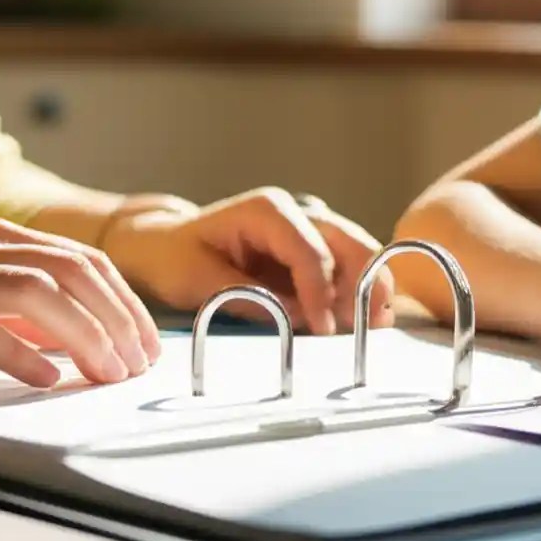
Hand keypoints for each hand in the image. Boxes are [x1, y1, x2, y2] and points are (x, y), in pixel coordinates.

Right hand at [0, 217, 158, 387]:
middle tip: (139, 364)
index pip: (83, 261)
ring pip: (36, 292)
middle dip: (117, 319)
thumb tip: (82, 338)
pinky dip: (18, 354)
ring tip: (108, 372)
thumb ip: (19, 310)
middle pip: (71, 272)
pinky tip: (45, 379)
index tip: (147, 343)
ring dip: (83, 335)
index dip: (125, 302)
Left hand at [104, 187, 395, 334]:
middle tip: (378, 319)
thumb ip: (247, 297)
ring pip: (354, 250)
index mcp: (266, 211)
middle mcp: (294, 213)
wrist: (162, 246)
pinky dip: (356, 289)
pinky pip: (343, 266)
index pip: (310, 250)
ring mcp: (304, 230)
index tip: (324, 329)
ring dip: (369, 283)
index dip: (322, 290)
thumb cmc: (174, 257)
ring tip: (378, 321)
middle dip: (368, 278)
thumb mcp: (197, 280)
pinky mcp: (307, 251)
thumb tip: (297, 318)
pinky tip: (363, 315)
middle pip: (347, 240)